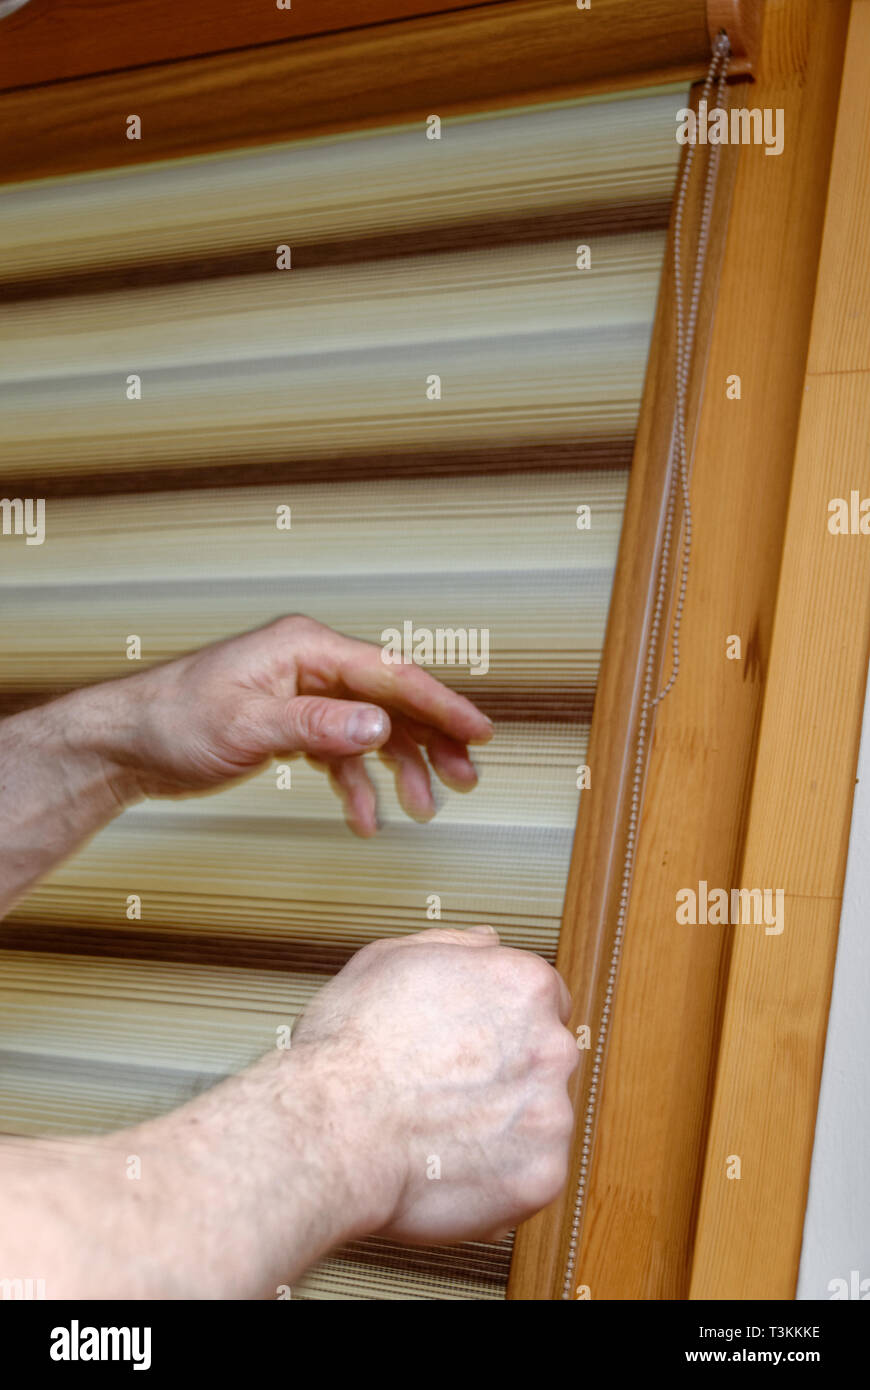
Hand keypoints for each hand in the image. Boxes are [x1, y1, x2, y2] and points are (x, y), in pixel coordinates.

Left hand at [92, 614, 492, 834]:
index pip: (390, 674)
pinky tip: (364, 817)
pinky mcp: (293, 722)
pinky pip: (341, 751)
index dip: (440, 704)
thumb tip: (378, 724)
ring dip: (398, 768)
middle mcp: (310, 664)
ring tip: (421, 807)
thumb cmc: (172, 721)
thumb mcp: (246, 725)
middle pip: (391, 699)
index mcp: (305, 648)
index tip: (479, 731)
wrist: (127, 742)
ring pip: (372, 728)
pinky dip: (355, 784)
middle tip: (465, 777)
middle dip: (431, 740)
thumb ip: (315, 726)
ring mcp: (303, 693)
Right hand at [291, 925, 577, 1243]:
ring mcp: (552, 1114)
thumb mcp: (389, 959)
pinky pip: (528, 1175)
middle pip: (543, 1058)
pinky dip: (496, 1176)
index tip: (470, 1043)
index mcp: (523, 986)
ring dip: (502, 1126)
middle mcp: (551, 1045)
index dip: (501, 1020)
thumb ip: (453, 945)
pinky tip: (450, 1164)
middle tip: (444, 1088)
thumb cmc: (350, 1047)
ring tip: (439, 1130)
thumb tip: (486, 942)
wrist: (332, 1128)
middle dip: (504, 1072)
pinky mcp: (541, 1175)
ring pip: (537, 1119)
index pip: (543, 999)